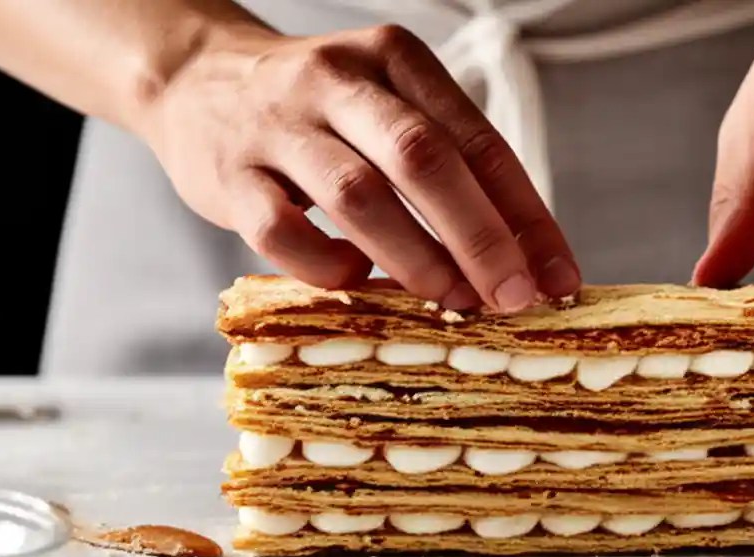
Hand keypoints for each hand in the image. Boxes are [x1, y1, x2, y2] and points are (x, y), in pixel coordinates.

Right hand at [144, 25, 578, 310]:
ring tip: (451, 299)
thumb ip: (448, 165)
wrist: (195, 79)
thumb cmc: (318, 111)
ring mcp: (279, 126)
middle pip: (424, 160)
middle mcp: (339, 82)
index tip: (558, 276)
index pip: (479, 141)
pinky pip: (282, 231)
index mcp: (397, 61)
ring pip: (359, 195)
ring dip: (416, 257)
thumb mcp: (389, 107)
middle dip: (482, 237)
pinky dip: (326, 264)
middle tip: (514, 296)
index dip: (526, 216)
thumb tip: (523, 259)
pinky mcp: (229, 175)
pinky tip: (353, 276)